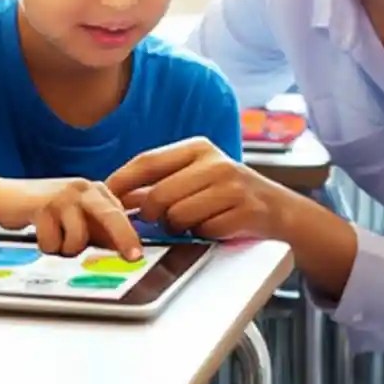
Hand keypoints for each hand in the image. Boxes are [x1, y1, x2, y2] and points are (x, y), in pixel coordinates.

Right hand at [0, 178, 141, 260]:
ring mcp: (63, 195)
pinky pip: (53, 241)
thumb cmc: (44, 211)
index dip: (129, 236)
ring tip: (55, 239)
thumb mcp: (74, 217)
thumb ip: (96, 229)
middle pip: (111, 216)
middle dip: (123, 239)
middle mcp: (83, 188)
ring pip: (79, 237)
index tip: (136, 255)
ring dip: (66, 248)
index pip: (120, 214)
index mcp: (95, 190)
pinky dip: (46, 245)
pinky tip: (39, 233)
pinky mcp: (42, 205)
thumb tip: (118, 250)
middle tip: (132, 257)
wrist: (4, 196)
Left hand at [106, 137, 283, 240]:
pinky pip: (202, 232)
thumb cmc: (227, 193)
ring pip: (177, 217)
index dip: (121, 182)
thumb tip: (113, 193)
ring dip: (180, 227)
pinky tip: (216, 227)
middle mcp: (215, 163)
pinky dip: (203, 235)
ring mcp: (232, 188)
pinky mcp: (243, 213)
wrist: (278, 209)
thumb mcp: (196, 176)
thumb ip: (159, 181)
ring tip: (196, 221)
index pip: (147, 162)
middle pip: (158, 195)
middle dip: (152, 215)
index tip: (105, 198)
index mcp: (198, 148)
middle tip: (162, 219)